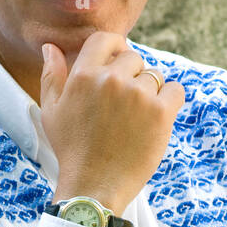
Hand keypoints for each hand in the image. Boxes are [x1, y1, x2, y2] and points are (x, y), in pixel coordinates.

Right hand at [40, 32, 184, 215]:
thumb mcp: (51, 112)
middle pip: (134, 58)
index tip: (119, 62)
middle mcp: (112, 80)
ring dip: (149, 92)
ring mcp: (139, 95)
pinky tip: (155, 119)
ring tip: (135, 119)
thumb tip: (51, 47)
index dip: (115, 47)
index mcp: (84, 75)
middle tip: (124, 106)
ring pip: (154, 76)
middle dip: (131, 75)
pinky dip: (170, 102)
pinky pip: (175, 90)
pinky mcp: (161, 112)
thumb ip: (52, 75)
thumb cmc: (72, 150)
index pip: (106, 40)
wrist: (94, 186)